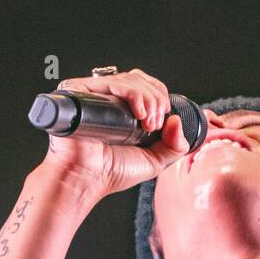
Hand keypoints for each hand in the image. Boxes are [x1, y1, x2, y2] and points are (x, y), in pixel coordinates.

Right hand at [37, 67, 191, 199]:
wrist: (88, 179)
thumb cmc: (112, 172)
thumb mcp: (155, 160)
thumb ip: (175, 145)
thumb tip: (177, 121)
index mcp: (124, 110)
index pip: (147, 85)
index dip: (160, 97)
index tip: (163, 120)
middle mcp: (109, 99)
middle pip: (140, 79)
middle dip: (157, 100)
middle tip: (154, 125)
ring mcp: (96, 94)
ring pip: (130, 79)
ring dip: (149, 100)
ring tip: (146, 124)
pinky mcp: (82, 91)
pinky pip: (113, 82)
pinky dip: (133, 94)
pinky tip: (139, 114)